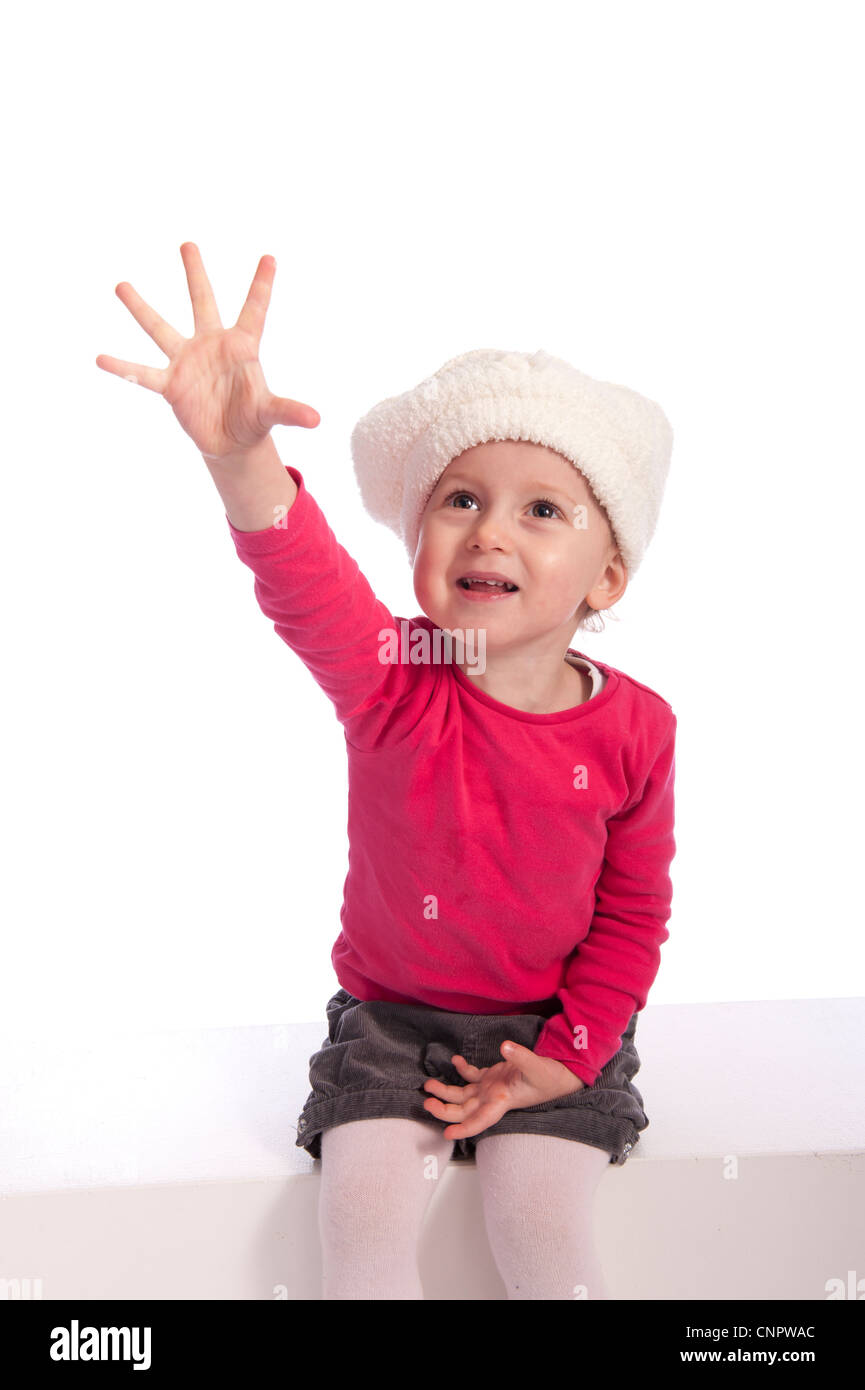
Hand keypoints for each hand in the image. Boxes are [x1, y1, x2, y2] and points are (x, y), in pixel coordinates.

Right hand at [96, 242, 319, 460]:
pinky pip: (144, 374)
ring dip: (141, 309)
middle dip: (195, 274)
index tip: (271, 256)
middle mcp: (212, 345)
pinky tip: (101, 358)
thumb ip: (290, 411)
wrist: (231, 441)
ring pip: (161, 329)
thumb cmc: (253, 419)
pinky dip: (124, 369)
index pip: (254, 310)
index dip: (262, 286)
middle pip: (203, 302)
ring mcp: (188, 362)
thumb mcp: (271, 414)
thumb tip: (316, 419)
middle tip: (188, 244)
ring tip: (121, 285)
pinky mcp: (172, 386)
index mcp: (242, 347)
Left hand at [422, 1041, 585, 1141]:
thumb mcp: (538, 1067)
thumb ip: (521, 1057)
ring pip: (462, 1096)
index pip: (480, 1120)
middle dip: (444, 1109)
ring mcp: (491, 1088)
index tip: (446, 1133)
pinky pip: (472, 1077)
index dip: (463, 1129)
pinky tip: (455, 1060)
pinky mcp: (493, 1077)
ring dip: (445, 1092)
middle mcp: (493, 1098)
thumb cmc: (551, 1077)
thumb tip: (505, 1047)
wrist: (560, 1074)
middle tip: (426, 1103)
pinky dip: (461, 1070)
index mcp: (502, 1100)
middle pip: (463, 1111)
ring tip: (429, 1085)